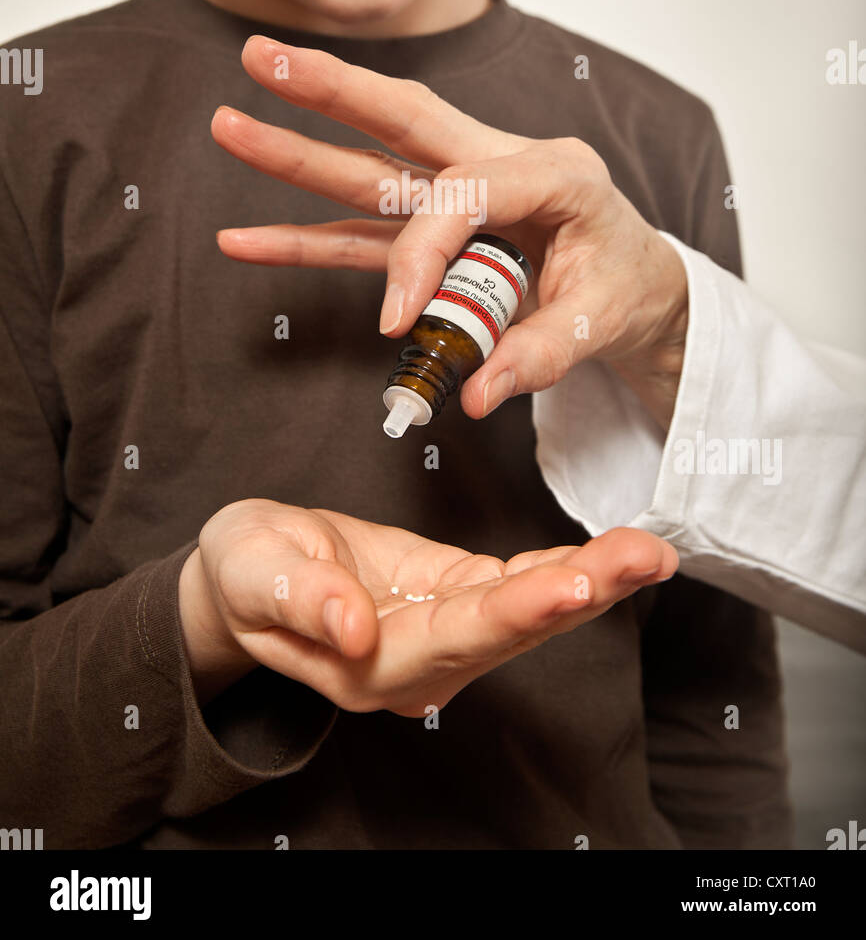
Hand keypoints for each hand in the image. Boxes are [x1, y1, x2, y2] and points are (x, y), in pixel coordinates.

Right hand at [180, 498, 677, 717]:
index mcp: (369, 665)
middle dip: (585, 592)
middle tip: (648, 558)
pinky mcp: (451, 595)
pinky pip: (514, 585)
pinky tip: (609, 554)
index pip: (457, 637)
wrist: (246, 575)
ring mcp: (442, 633)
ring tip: (652, 551)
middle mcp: (420, 662)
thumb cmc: (241, 572)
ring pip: (526, 609)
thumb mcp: (249, 571)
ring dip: (592, 580)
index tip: (578, 581)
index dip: (520, 610)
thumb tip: (354, 630)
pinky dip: (562, 566)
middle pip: (513, 630)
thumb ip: (299, 600)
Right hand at [210, 38, 688, 429]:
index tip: (396, 321)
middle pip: (405, 121)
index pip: (466, 195)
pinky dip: (306, 239)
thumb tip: (476, 393)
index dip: (421, 255)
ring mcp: (461, 194)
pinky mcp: (437, 233)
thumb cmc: (628, 288)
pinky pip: (364, 236)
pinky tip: (248, 239)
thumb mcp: (604, 322)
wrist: (642, 286)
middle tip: (263, 58)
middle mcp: (500, 165)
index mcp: (555, 173)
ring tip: (228, 124)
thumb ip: (538, 355)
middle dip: (333, 90)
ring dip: (298, 153)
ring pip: (371, 170)